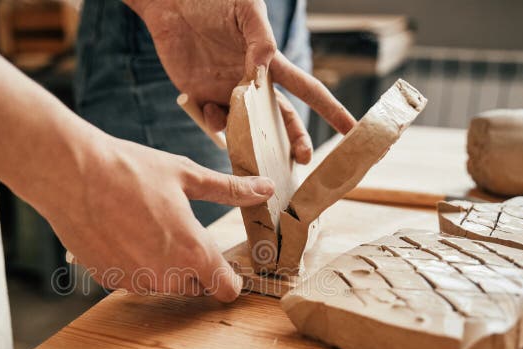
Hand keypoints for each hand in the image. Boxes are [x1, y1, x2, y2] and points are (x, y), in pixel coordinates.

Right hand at [41, 132, 275, 301]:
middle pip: (195, 286)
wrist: (70, 174)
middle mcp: (166, 276)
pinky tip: (123, 231)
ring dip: (164, 264)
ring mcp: (135, 281)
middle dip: (195, 266)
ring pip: (164, 283)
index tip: (225, 261)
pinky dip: (135, 263)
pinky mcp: (109, 280)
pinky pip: (134, 278)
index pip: (227, 290)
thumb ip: (230, 190)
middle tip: (180, 229)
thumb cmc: (129, 170)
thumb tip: (266, 188)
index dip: (230, 277)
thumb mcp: (186, 175)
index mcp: (193, 253)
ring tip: (147, 224)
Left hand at [126, 0, 356, 161]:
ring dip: (253, 141)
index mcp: (271, 63)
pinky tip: (210, 107)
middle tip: (302, 159)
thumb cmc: (215, 0)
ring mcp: (228, 93)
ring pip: (249, 128)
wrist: (171, 3)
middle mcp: (253, 83)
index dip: (330, 111)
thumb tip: (264, 71)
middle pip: (281, 119)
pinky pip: (215, 121)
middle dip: (295, 141)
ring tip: (254, 150)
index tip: (351, 131)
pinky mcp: (202, 97)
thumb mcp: (246, 9)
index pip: (308, 90)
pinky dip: (216, 121)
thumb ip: (261, 38)